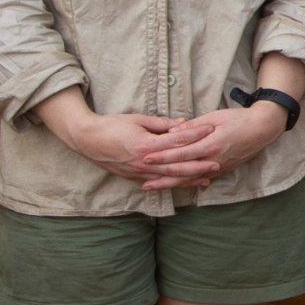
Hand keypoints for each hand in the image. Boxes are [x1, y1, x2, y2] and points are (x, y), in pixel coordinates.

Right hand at [57, 107, 213, 188]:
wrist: (87, 139)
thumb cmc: (111, 126)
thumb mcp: (137, 120)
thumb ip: (161, 124)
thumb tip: (182, 123)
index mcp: (147, 145)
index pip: (177, 141)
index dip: (195, 135)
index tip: (210, 130)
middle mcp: (144, 162)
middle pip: (177, 166)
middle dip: (198, 165)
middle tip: (217, 163)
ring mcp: (139, 172)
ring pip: (169, 178)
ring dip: (189, 179)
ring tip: (206, 179)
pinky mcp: (133, 177)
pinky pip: (157, 183)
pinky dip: (171, 184)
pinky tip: (183, 185)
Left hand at [128, 104, 284, 186]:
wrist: (262, 129)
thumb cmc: (238, 119)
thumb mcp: (214, 117)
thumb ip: (192, 127)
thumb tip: (171, 132)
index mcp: (209, 144)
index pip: (181, 153)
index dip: (162, 156)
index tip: (146, 157)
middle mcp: (212, 160)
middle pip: (182, 172)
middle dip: (161, 177)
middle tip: (142, 180)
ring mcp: (218, 168)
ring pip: (189, 179)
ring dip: (170, 184)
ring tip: (153, 187)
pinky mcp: (222, 171)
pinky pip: (199, 179)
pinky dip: (185, 184)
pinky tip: (174, 187)